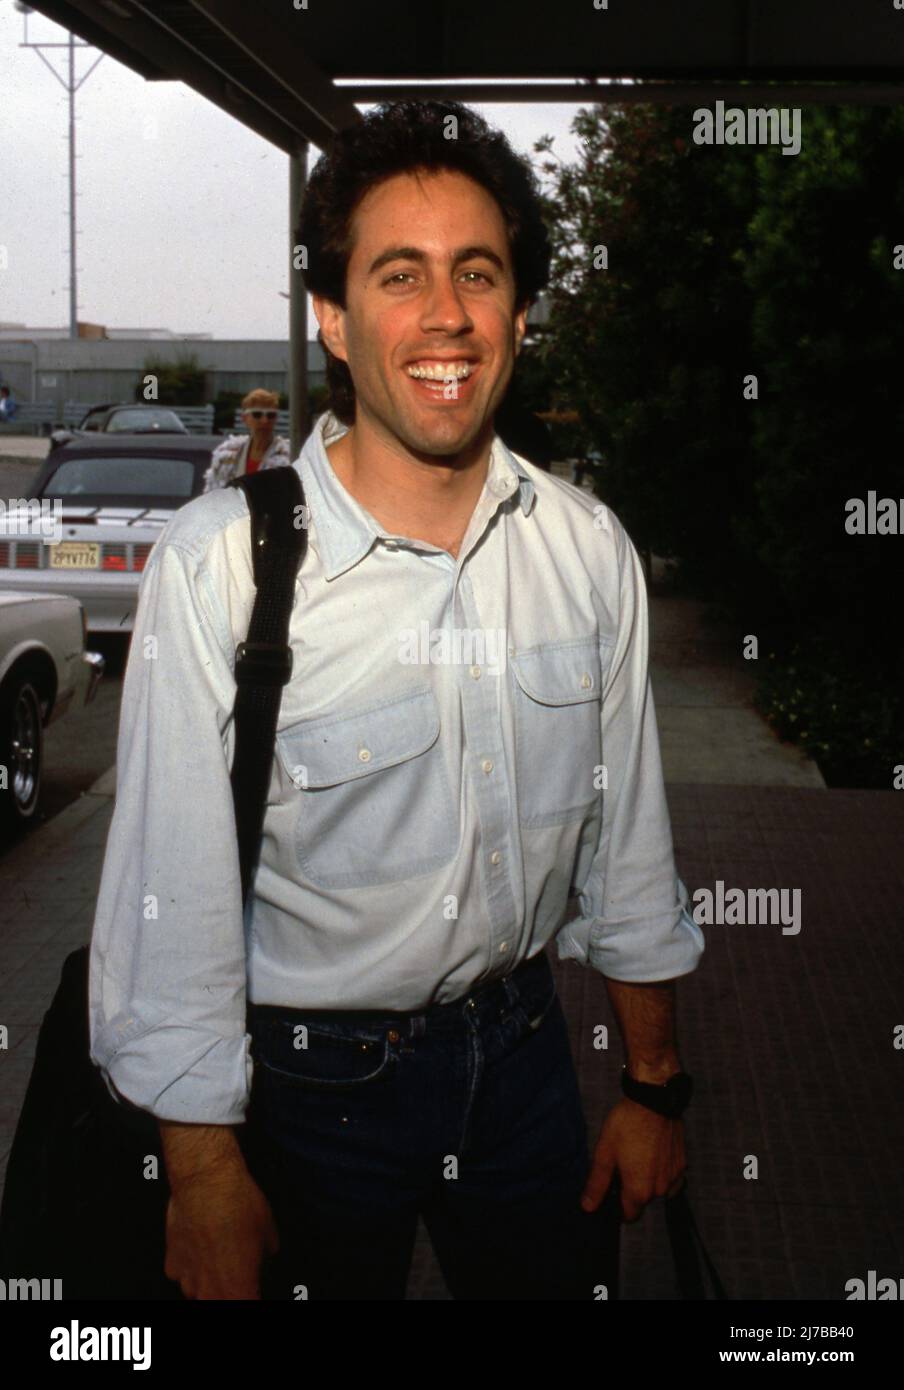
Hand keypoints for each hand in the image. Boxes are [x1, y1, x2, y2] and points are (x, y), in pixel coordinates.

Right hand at [164, 1160, 279, 1299]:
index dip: (251, 1295)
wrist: (205, 1180)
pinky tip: (201, 1244)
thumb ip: (265, 1257)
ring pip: (200, 1294)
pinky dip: (192, 1266)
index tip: (253, 1288)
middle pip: (220, 1303)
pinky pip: (184, 1276)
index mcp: (239, 1291)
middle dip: (231, 1292)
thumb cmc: (239, 1205)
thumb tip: (264, 1257)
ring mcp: (187, 1282)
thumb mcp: (269, 1233)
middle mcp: (209, 1293)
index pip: (247, 1305)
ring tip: (220, 1253)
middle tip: (237, 1270)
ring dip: (210, 1282)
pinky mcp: (172, 1266)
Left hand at [581, 1098, 686, 1221]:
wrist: (653, 1101)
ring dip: (647, 1179)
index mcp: (639, 1191)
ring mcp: (674, 1177)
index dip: (616, 1206)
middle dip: (631, 1188)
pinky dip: (661, 1170)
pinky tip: (652, 1153)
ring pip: (656, 1188)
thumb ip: (597, 1184)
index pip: (628, 1215)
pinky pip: (670, 1177)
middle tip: (621, 1164)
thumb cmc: (626, 1126)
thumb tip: (588, 1207)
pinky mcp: (682, 1163)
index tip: (611, 1190)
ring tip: (637, 1154)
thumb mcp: (604, 1154)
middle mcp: (660, 1190)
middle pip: (642, 1200)